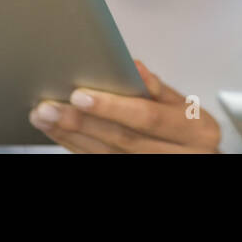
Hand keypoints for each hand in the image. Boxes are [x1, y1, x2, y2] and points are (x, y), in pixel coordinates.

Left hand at [29, 60, 221, 152]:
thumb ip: (158, 88)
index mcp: (196, 129)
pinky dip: (77, 147)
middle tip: (50, 106)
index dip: (113, 107)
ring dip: (71, 136)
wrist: (195, 157)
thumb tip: (133, 67)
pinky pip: (102, 162)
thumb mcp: (185, 105)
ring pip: (108, 155)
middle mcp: (180, 154)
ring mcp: (156, 168)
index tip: (81, 94)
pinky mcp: (134, 174)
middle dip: (82, 122)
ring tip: (45, 117)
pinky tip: (60, 134)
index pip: (148, 117)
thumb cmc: (189, 130)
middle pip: (123, 140)